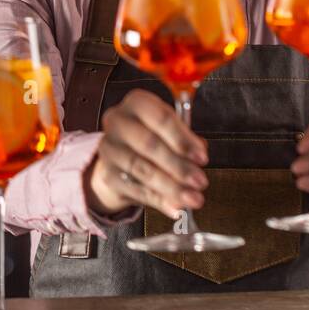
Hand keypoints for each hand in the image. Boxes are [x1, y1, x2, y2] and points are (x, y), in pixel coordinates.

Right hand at [85, 89, 208, 218]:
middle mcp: (118, 121)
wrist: (119, 157)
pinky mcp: (106, 174)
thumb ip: (185, 142)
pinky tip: (174, 206)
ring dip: (171, 187)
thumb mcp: (170, 132)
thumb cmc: (150, 138)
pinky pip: (135, 189)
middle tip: (199, 181)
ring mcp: (109, 148)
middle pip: (149, 144)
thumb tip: (198, 157)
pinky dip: (158, 200)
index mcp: (137, 103)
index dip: (183, 139)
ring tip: (191, 198)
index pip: (162, 118)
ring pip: (142, 169)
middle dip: (178, 166)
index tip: (202, 158)